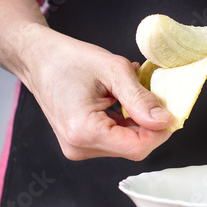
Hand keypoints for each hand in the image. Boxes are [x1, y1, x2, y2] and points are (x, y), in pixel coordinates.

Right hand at [19, 26, 173, 160]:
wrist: (37, 59)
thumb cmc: (68, 59)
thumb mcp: (113, 71)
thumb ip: (140, 99)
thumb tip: (164, 120)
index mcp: (84, 131)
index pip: (137, 147)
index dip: (159, 131)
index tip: (169, 111)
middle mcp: (79, 146)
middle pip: (132, 148)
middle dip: (148, 124)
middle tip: (150, 95)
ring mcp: (77, 147)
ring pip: (124, 144)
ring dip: (136, 121)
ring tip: (127, 93)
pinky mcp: (79, 143)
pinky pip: (113, 139)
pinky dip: (124, 122)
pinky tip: (118, 100)